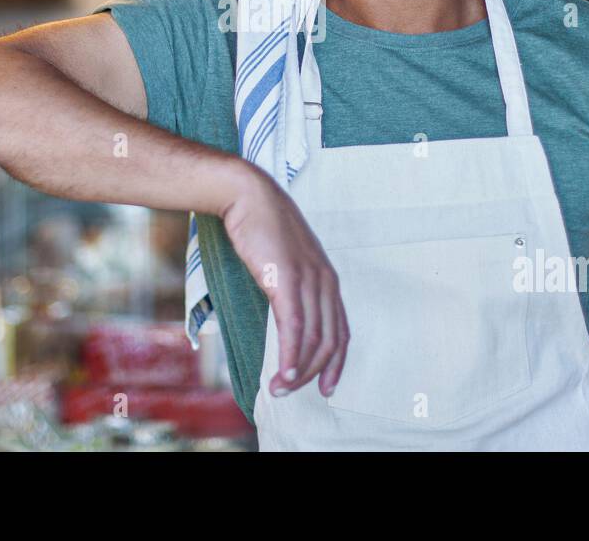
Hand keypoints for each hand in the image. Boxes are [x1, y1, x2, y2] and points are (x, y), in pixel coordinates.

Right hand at [221, 168, 348, 398]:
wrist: (247, 196)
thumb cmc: (261, 227)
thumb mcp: (284, 261)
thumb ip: (291, 286)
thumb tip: (286, 313)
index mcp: (327, 278)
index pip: (341, 331)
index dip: (336, 363)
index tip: (326, 386)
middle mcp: (325, 281)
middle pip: (329, 342)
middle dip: (313, 374)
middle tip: (290, 392)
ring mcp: (308, 280)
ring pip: (312, 340)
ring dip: (297, 371)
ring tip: (279, 389)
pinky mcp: (286, 280)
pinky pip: (294, 328)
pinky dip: (290, 356)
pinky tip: (281, 372)